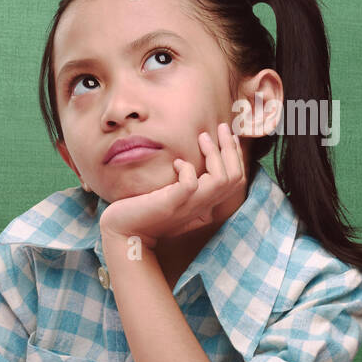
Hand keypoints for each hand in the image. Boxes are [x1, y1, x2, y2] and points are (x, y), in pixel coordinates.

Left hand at [99, 122, 246, 250]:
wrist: (125, 234)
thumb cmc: (147, 216)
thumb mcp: (175, 203)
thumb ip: (191, 193)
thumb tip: (199, 175)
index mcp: (206, 205)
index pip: (236, 181)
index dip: (236, 156)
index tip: (229, 136)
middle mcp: (203, 206)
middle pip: (234, 178)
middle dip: (231, 149)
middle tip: (222, 127)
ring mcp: (189, 206)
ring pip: (221, 179)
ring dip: (215, 154)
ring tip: (203, 137)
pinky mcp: (172, 204)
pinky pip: (191, 184)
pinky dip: (187, 168)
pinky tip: (176, 163)